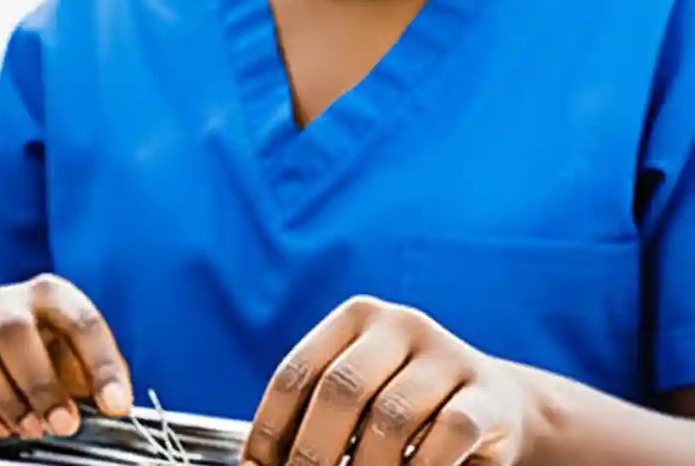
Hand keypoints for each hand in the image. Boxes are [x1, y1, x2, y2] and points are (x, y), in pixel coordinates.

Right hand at [0, 274, 132, 439]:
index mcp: (51, 294)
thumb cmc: (61, 355)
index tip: (114, 405)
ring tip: (31, 428)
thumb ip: (104, 376)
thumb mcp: (89, 359)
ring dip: (3, 398)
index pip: (80, 322)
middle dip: (40, 384)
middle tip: (62, 424)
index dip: (101, 365)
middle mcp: (7, 302)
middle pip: (13, 332)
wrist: (23, 355)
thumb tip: (115, 404)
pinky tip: (1, 427)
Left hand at [242, 296, 539, 465]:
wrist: (499, 408)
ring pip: (391, 415)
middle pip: (340, 389)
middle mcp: (400, 324)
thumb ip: (314, 419)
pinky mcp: (487, 393)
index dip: (271, 429)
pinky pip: (448, 432)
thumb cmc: (408, 410)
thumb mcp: (357, 402)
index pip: (296, 373)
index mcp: (355, 318)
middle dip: (314, 452)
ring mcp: (447, 354)